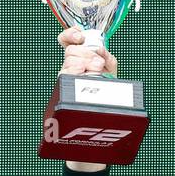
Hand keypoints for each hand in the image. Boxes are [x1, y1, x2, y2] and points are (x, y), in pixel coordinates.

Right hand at [57, 27, 117, 171]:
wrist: (95, 140)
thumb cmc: (102, 108)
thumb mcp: (110, 80)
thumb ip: (108, 61)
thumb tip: (102, 50)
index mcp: (77, 65)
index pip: (67, 43)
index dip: (71, 35)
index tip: (79, 37)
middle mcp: (68, 74)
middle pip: (71, 54)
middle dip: (87, 54)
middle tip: (98, 66)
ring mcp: (65, 88)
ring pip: (68, 67)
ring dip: (84, 66)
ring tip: (95, 75)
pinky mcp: (64, 101)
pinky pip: (66, 85)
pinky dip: (77, 81)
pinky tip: (86, 85)